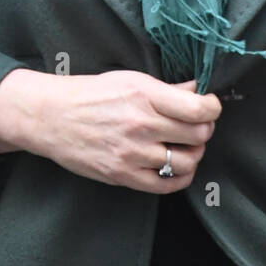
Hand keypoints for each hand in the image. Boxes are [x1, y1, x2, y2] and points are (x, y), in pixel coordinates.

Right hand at [0, 67, 221, 193]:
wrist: (52, 117)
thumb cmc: (90, 94)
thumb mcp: (129, 79)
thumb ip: (166, 88)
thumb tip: (196, 90)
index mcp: (145, 95)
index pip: (199, 108)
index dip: (213, 107)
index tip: (210, 106)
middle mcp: (142, 125)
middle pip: (198, 134)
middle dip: (205, 129)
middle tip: (197, 124)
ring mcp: (133, 154)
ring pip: (187, 161)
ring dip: (194, 153)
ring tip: (185, 145)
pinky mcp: (124, 176)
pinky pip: (167, 185)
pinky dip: (180, 177)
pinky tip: (176, 166)